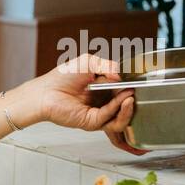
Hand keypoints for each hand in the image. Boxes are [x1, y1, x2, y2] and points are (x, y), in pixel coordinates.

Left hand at [16, 53, 145, 154]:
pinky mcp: (92, 122)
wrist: (45, 91)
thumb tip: (121, 77)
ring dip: (129, 108)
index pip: (124, 91)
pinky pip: (110, 118)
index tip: (139, 82)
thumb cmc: (62, 76)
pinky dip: (118, 109)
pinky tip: (123, 99)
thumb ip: (108, 65)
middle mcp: (103, 103)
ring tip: (131, 96)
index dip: (133, 88)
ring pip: (121, 118)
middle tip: (136, 88)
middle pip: (126, 106)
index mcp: (104, 89)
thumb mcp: (89, 62)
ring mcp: (98, 114)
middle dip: (134, 98)